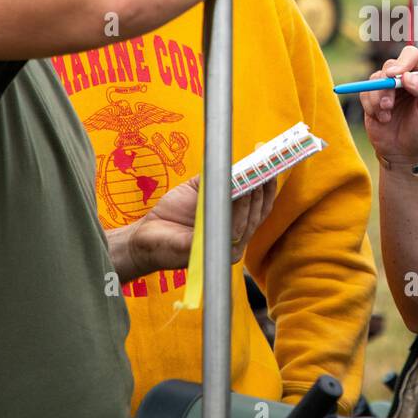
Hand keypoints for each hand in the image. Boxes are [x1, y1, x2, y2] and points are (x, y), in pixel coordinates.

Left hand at [129, 175, 276, 275]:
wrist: (145, 234)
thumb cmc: (171, 214)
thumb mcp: (199, 190)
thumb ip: (219, 179)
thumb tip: (240, 164)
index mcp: (234, 225)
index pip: (260, 208)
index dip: (268, 187)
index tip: (272, 165)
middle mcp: (235, 240)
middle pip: (257, 214)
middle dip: (262, 189)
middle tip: (263, 168)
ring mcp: (224, 249)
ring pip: (246, 223)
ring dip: (251, 199)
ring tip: (252, 178)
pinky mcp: (210, 253)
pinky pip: (227, 232)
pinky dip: (235, 213)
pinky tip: (237, 195)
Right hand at [360, 46, 417, 167]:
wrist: (404, 153)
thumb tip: (407, 77)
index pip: (411, 56)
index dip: (402, 62)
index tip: (394, 76)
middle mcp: (405, 78)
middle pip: (390, 66)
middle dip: (386, 85)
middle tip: (388, 105)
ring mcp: (387, 87)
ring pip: (375, 78)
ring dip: (377, 98)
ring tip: (386, 116)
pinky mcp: (373, 98)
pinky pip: (364, 92)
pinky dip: (369, 105)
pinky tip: (380, 118)